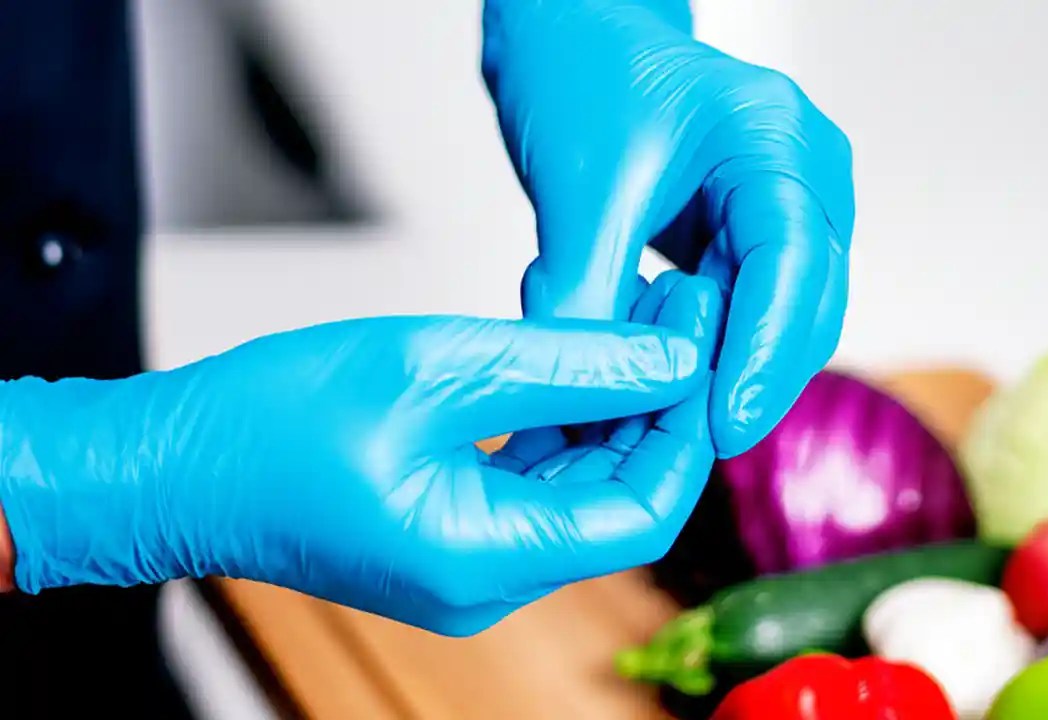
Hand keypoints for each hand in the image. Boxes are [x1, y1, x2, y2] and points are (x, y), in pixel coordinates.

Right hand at [0, 275, 720, 635]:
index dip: (685, 426)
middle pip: (618, 496)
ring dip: (612, 404)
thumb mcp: (432, 366)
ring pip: (581, 484)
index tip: (696, 339)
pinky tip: (573, 352)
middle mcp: (488, 578)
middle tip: (674, 308)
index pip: (642, 512)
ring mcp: (470, 560)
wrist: (173, 464)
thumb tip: (671, 362)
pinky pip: (535, 480)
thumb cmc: (271, 420)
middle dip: (656, 403)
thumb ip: (564, 366)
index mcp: (486, 556)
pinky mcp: (450, 531)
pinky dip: (564, 418)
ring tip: (633, 314)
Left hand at [483, 0, 854, 456]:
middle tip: (693, 444)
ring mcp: (780, 211)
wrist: (568, 38)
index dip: (766, 350)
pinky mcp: (747, 242)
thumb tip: (587, 399)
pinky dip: (702, 354)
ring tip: (660, 414)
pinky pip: (742, 316)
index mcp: (775, 140)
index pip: (795, 260)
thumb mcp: (579, 186)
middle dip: (753, 376)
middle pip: (806, 303)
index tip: (727, 423)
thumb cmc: (582, 72)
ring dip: (725, 373)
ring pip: (779, 322)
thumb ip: (585, 294)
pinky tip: (651, 374)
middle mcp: (799, 177)